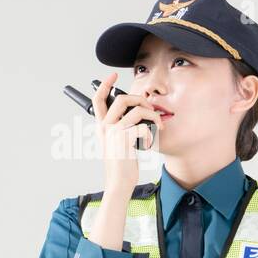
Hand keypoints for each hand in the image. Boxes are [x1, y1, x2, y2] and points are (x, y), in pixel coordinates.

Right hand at [92, 70, 159, 190]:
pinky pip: (144, 127)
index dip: (104, 85)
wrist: (118, 182)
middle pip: (122, 99)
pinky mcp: (124, 139)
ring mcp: (114, 132)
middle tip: (151, 109)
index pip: (98, 100)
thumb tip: (138, 116)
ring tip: (159, 126)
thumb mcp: (117, 144)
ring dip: (153, 116)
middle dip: (141, 99)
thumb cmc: (121, 164)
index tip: (113, 75)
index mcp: (102, 126)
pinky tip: (150, 143)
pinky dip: (152, 133)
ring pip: (137, 111)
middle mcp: (105, 126)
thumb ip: (122, 129)